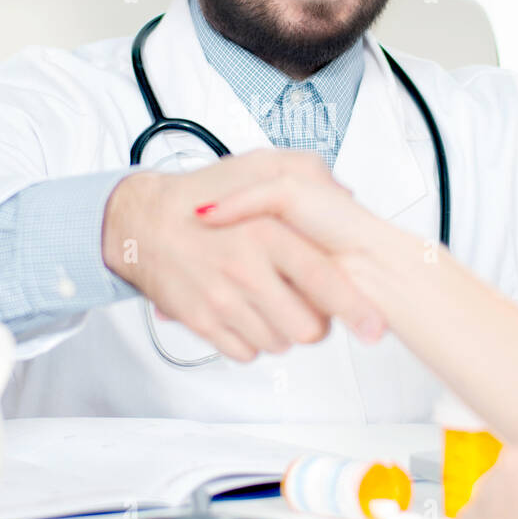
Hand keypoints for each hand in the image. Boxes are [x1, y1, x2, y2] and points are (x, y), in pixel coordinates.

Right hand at [101, 149, 385, 361]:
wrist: (143, 223)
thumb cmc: (203, 196)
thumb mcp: (258, 165)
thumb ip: (308, 173)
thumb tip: (346, 194)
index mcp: (267, 232)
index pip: (325, 281)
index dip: (356, 309)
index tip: (375, 327)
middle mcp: (245, 270)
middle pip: (308, 328)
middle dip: (316, 321)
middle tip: (307, 302)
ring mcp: (221, 301)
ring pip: (279, 345)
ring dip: (283, 330)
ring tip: (270, 301)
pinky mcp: (202, 322)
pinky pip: (246, 353)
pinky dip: (252, 340)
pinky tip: (246, 312)